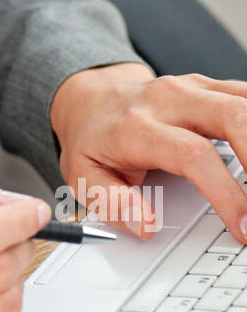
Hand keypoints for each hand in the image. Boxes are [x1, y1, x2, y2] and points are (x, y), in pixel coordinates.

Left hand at [50, 64, 246, 244]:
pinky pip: (246, 95)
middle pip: (230, 116)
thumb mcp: (81, 175)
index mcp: (136, 127)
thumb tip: (145, 224)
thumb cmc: (92, 138)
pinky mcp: (209, 86)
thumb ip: (110, 202)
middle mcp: (167, 100)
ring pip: (243, 102)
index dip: (224, 192)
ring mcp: (192, 88)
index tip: (243, 225)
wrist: (91, 98)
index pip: (192, 155)